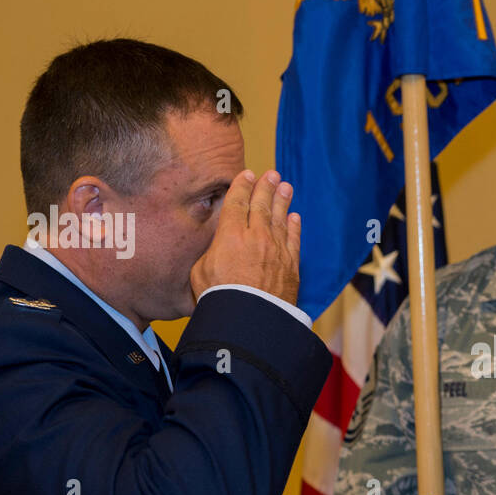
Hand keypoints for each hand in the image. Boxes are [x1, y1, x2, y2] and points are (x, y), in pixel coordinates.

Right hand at [191, 169, 300, 305]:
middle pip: (261, 205)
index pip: (237, 202)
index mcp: (230, 235)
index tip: (247, 174)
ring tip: (285, 186)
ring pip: (280, 218)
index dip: (242, 186)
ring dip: (282, 201)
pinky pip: (293, 239)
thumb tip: (219, 248)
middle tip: (272, 174)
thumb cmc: (218, 298)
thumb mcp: (200, 271)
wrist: (248, 320)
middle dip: (266, 187)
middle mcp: (256, 237)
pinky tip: (295, 217)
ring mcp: (276, 250)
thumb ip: (212, 253)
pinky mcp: (290, 265)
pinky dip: (294, 226)